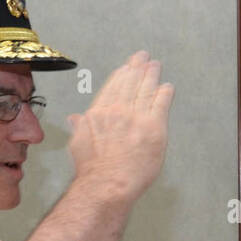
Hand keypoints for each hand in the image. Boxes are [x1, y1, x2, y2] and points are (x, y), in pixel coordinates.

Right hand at [67, 51, 173, 204]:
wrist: (107, 184)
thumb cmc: (91, 170)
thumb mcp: (78, 144)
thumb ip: (79, 128)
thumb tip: (74, 118)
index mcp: (99, 113)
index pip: (112, 87)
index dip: (122, 75)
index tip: (127, 66)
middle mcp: (117, 111)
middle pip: (130, 83)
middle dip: (138, 67)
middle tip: (144, 57)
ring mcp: (136, 118)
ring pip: (146, 90)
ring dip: (152, 76)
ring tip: (156, 66)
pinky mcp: (154, 129)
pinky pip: (161, 104)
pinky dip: (164, 93)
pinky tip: (167, 87)